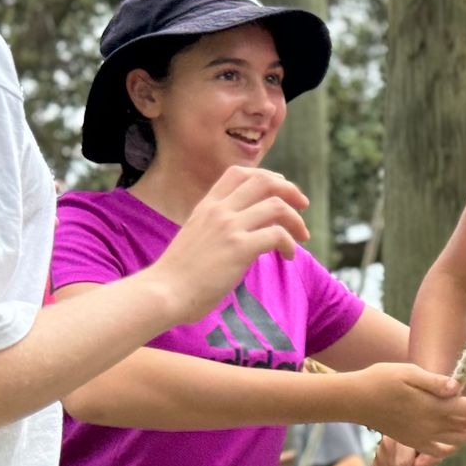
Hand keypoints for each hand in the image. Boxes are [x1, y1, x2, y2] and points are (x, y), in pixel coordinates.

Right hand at [146, 166, 310, 322]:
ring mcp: (229, 227)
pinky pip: (277, 235)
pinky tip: (288, 256)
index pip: (239, 173)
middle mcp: (219, 210)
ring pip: (276, 206)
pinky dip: (290, 244)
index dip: (266, 176)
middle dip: (290, 190)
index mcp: (206, 206)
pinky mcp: (239, 248)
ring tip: (301, 237)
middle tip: (302, 206)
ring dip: (296, 220)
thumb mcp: (194, 236)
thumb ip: (214, 227)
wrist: (163, 293)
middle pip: (264, 181)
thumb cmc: (177, 274)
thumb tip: (240, 232)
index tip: (281, 190)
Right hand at [346, 363, 465, 460]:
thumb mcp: (409, 373)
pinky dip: (452, 446)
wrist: (354, 400)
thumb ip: (435, 382)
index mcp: (433, 408)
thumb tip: (458, 387)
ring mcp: (421, 436)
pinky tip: (457, 442)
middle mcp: (430, 427)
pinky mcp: (411, 440)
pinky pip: (438, 450)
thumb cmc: (381, 379)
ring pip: (457, 440)